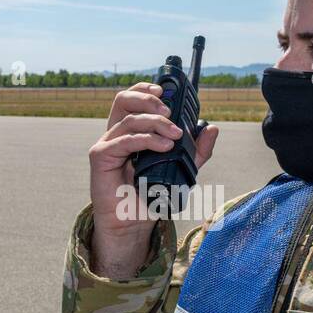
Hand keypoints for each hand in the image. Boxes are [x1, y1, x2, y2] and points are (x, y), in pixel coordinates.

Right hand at [88, 81, 218, 278]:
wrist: (133, 223)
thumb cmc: (151, 196)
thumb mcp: (181, 170)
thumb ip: (196, 151)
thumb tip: (212, 129)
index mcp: (131, 131)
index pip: (133, 98)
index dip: (145, 88)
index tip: (165, 91)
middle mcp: (116, 133)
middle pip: (124, 100)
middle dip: (149, 100)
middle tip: (170, 113)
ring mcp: (107, 144)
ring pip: (128, 119)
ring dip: (155, 123)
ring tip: (174, 136)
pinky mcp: (100, 157)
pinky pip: (123, 141)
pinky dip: (145, 140)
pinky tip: (163, 146)